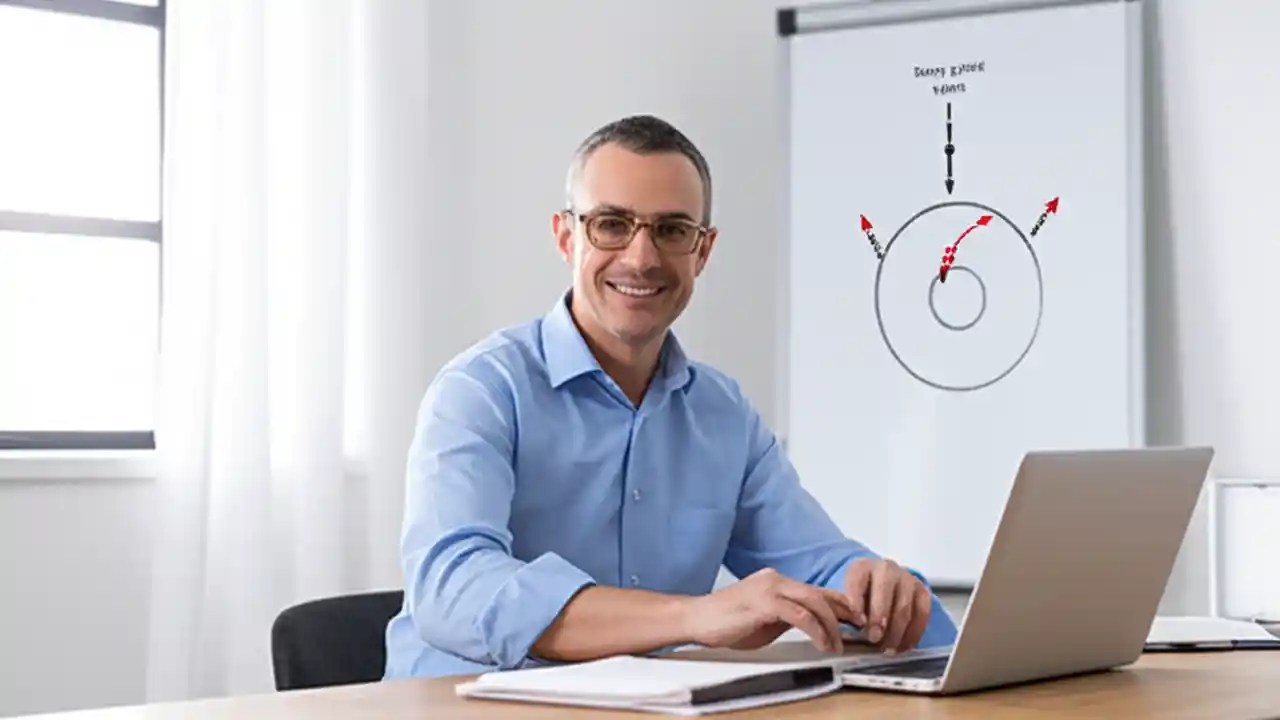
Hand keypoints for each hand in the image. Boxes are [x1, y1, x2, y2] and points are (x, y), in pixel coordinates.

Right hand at [681, 568, 857, 653]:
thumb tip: (810, 626)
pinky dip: (815, 630)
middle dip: (842, 613)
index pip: (814, 590)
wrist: (696, 619)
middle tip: (855, 630)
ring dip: (830, 625)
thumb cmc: (724, 621)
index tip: (852, 619)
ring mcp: (770, 588)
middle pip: (819, 593)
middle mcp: (776, 579)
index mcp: (776, 581)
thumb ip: (786, 618)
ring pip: (814, 601)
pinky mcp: (764, 601)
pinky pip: (799, 615)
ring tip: (836, 644)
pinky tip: (820, 643)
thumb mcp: (764, 620)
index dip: (837, 604)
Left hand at [843, 558, 932, 653]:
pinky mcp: (922, 592)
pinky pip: (922, 614)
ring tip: (888, 649)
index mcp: (861, 568)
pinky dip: (913, 633)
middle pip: (884, 592)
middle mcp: (886, 569)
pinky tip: (904, 646)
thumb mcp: (847, 597)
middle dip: (879, 618)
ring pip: (904, 606)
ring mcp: (907, 579)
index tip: (857, 622)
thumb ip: (846, 609)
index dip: (856, 601)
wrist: (882, 586)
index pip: (857, 580)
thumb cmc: (861, 596)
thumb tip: (853, 626)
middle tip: (874, 638)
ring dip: (896, 631)